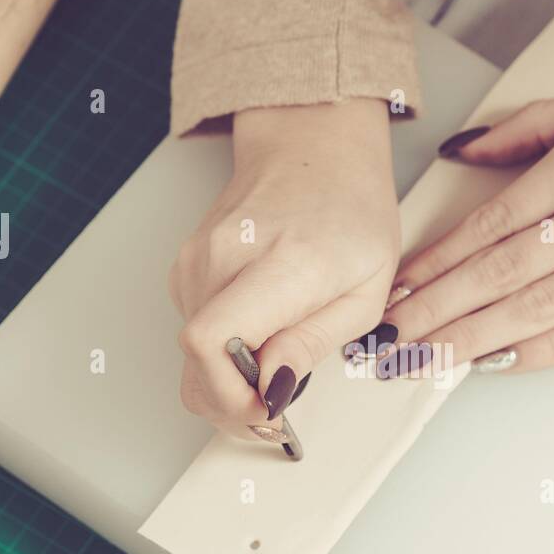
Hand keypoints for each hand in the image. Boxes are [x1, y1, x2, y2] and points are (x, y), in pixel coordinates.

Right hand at [170, 98, 399, 432]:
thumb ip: (313, 342)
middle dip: (233, 402)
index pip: (212, 343)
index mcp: (281, 263)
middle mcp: (224, 258)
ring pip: (194, 356)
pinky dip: (225, 349)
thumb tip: (271, 388)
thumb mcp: (367, 290)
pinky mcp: (186, 266)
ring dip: (231, 376)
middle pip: (195, 364)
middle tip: (276, 404)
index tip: (269, 406)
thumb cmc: (351, 212)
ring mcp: (196, 260)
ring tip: (279, 355)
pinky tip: (261, 332)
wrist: (314, 148)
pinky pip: (197, 330)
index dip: (232, 396)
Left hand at [383, 87, 553, 372]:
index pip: (492, 220)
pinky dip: (536, 354)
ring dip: (469, 339)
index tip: (398, 286)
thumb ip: (531, 126)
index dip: (436, 260)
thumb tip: (460, 149)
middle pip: (500, 272)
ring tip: (422, 358)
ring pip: (534, 310)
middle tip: (387, 338)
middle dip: (435, 309)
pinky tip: (492, 364)